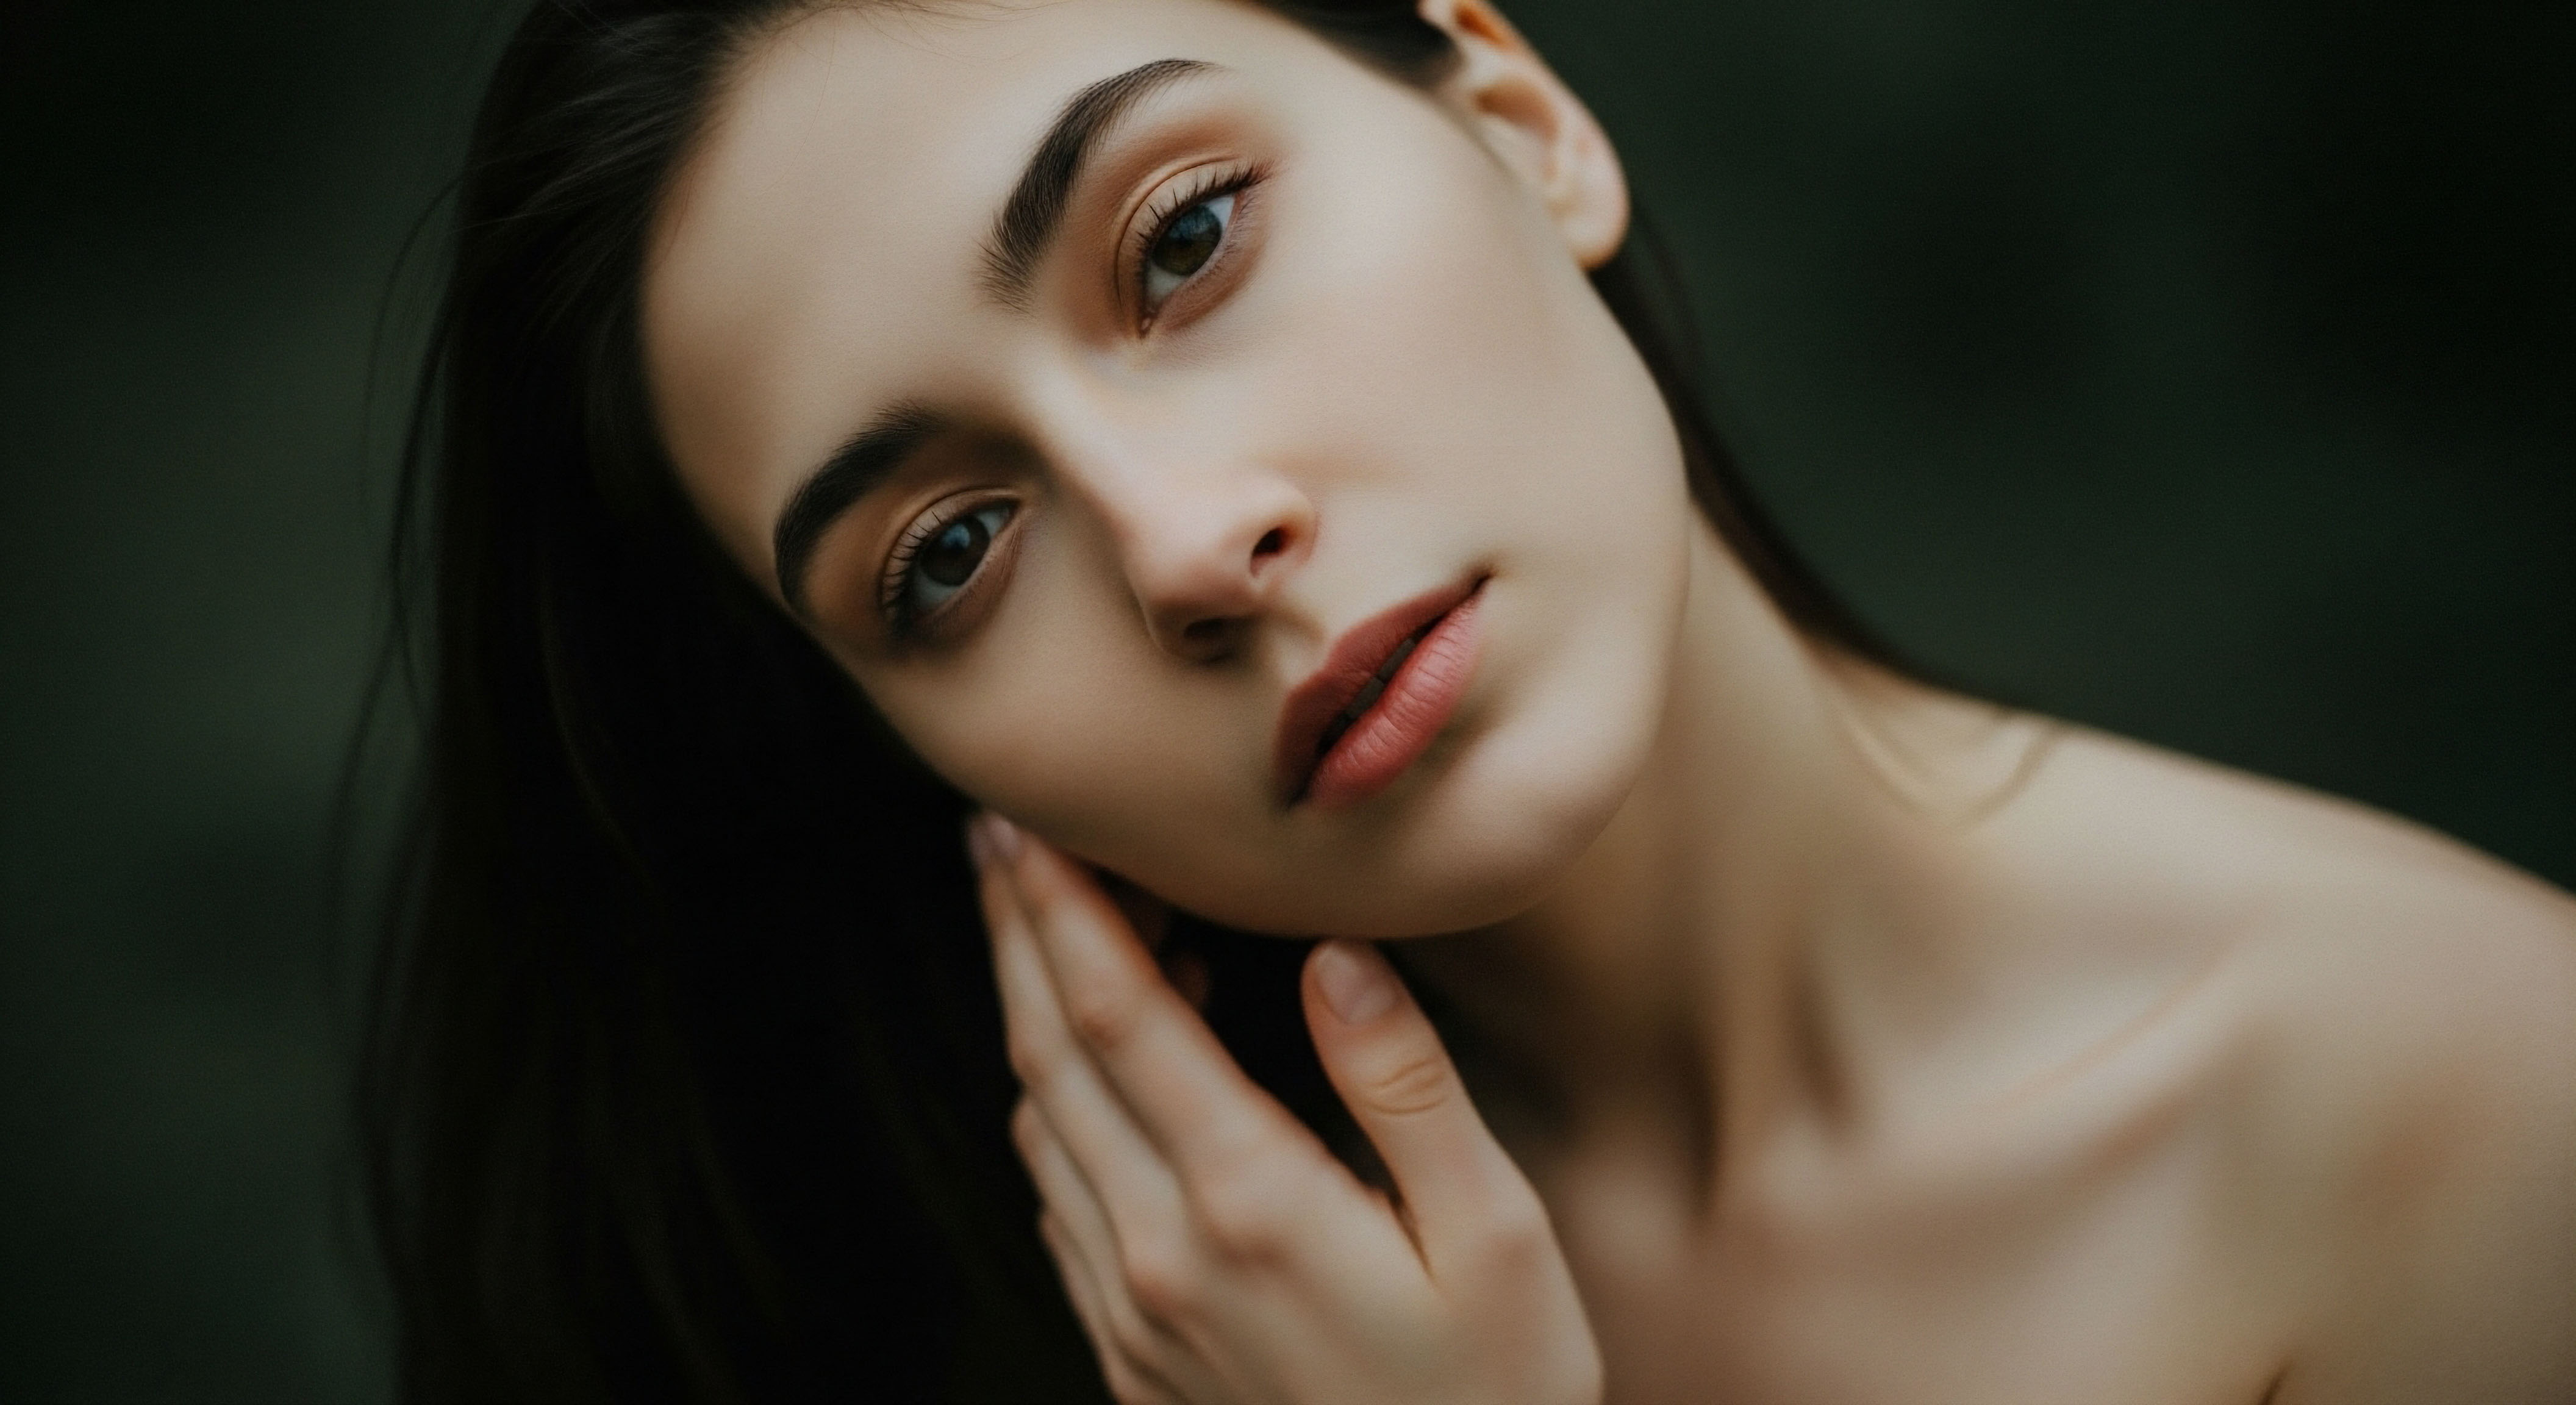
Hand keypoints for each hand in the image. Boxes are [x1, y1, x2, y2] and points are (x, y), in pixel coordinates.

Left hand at [969, 814, 1603, 1404]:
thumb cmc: (1495, 1397)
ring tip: (1054, 926)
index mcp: (1249, 1201)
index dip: (1061, 910)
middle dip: (1019, 934)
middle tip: (997, 837)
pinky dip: (1062, 1107)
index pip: (1120, 1018)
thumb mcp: (1495, 1236)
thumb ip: (1405, 1087)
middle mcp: (1160, 1251)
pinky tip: (1100, 1071)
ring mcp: (1133, 1310)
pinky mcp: (1131, 1355)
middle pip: (1053, 1056)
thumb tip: (1335, 957)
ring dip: (1034, 1015)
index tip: (1022, 824)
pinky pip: (1060, 1201)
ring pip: (1045, 1125)